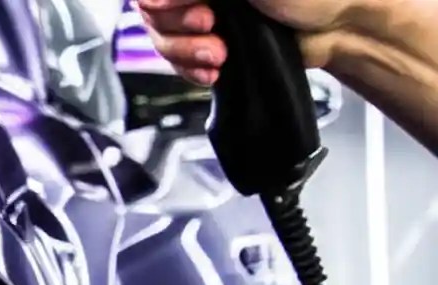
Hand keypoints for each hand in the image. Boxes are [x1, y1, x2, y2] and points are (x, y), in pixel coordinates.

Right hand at [136, 0, 365, 84]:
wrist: (341, 27)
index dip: (158, 1)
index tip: (173, 6)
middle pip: (151, 11)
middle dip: (177, 26)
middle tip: (210, 26)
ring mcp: (204, 15)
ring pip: (162, 39)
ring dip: (186, 52)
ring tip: (218, 55)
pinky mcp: (211, 46)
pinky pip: (180, 63)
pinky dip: (192, 70)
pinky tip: (214, 70)